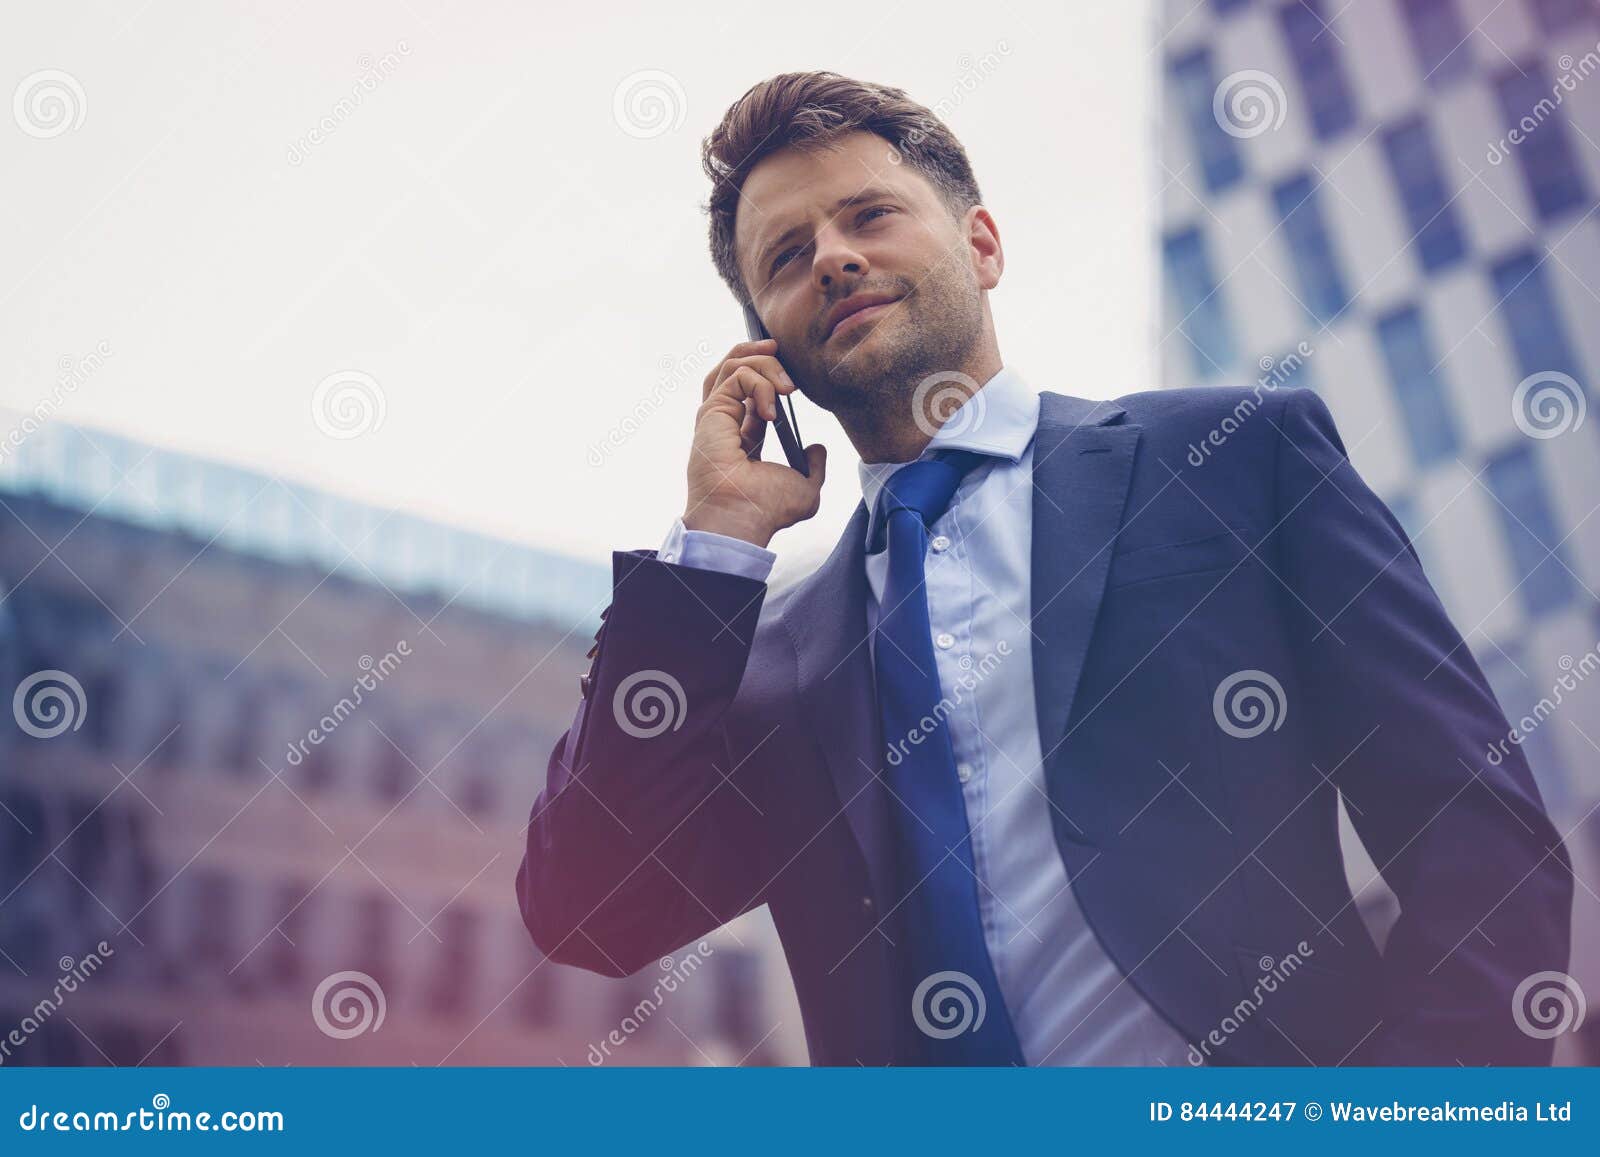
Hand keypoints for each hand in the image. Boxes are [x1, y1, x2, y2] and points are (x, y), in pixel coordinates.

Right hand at [683, 338, 826, 547]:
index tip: (792, 382)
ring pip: (732, 364)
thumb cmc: (766, 510)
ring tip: (787, 388)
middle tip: (790, 377)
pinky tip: (772, 411)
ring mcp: (715, 416)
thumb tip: (817, 449)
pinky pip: (736, 376)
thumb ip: (814, 467)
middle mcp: (724, 423)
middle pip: (733, 368)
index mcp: (741, 438)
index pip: (748, 393)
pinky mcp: (711, 412)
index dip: (769, 376)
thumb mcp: (805, 489)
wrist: (743, 518)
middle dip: (762, 357)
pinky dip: (760, 383)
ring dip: (764, 365)